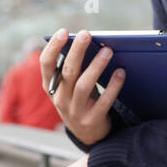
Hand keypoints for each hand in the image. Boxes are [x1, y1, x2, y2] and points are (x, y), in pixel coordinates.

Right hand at [41, 28, 124, 145]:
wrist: (89, 134)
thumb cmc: (81, 100)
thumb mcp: (71, 86)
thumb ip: (74, 69)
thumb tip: (86, 42)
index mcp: (51, 87)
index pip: (46, 65)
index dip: (53, 48)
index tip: (63, 32)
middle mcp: (60, 99)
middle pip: (67, 72)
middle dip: (76, 51)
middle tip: (86, 34)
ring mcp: (75, 111)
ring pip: (83, 85)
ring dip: (96, 66)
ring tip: (108, 50)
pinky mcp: (92, 120)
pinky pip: (104, 101)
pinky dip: (113, 86)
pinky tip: (121, 72)